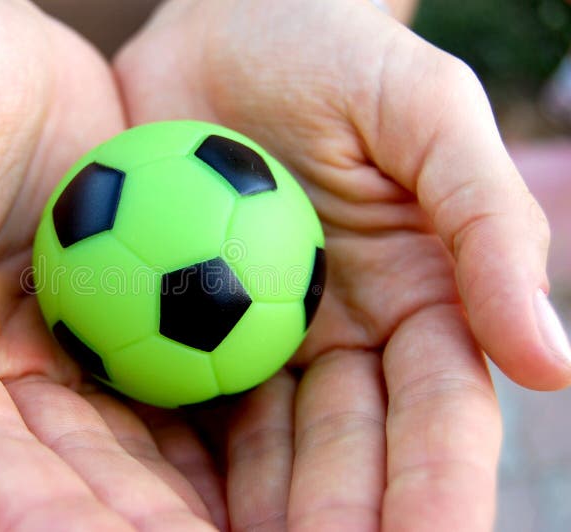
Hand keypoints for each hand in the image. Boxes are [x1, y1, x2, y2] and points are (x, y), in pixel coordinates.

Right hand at [0, 1, 217, 528]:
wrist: (0, 41)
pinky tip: (274, 469)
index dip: (34, 514)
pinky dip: (221, 432)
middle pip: (69, 474)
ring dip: (187, 507)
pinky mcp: (133, 321)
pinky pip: (180, 383)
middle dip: (130, 529)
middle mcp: (4, 373)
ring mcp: (74, 352)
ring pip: (134, 448)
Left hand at [115, 0, 570, 528]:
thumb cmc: (332, 49)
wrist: (223, 27)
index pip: (436, 420)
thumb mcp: (425, 112)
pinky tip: (154, 501)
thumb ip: (488, 221)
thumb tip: (551, 357)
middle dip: (335, 523)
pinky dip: (175, 455)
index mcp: (419, 305)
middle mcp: (344, 339)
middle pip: (348, 453)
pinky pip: (183, 398)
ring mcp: (261, 337)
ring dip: (251, 514)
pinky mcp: (184, 322)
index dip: (433, 494)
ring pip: (266, 449)